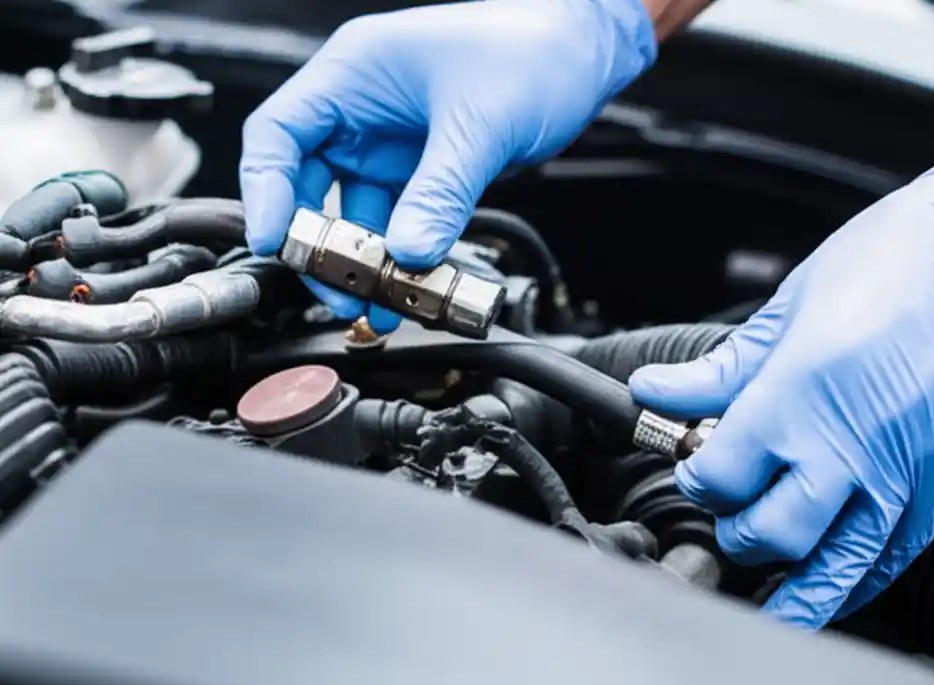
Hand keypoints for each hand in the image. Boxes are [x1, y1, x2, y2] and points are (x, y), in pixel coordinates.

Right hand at [239, 0, 656, 330]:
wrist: (586, 52)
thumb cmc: (534, 50)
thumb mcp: (482, 125)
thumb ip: (441, 192)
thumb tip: (407, 253)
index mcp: (354, 71)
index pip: (278, 133)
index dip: (267, 191)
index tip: (275, 242)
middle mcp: (362, 106)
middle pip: (308, 183)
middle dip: (320, 244)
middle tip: (339, 291)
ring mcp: (391, 139)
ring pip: (354, 212)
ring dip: (364, 261)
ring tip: (380, 303)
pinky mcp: (422, 167)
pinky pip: (398, 219)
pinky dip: (400, 255)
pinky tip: (410, 287)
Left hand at [630, 110, 933, 628]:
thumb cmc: (906, 254)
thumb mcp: (795, 302)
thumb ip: (724, 367)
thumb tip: (657, 391)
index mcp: (806, 387)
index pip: (720, 474)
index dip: (697, 475)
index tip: (699, 463)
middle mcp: (859, 440)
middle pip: (771, 535)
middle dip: (738, 530)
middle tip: (735, 507)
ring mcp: (913, 469)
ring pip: (838, 568)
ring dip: (793, 583)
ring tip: (768, 581)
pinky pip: (897, 556)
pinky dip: (857, 576)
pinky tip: (832, 573)